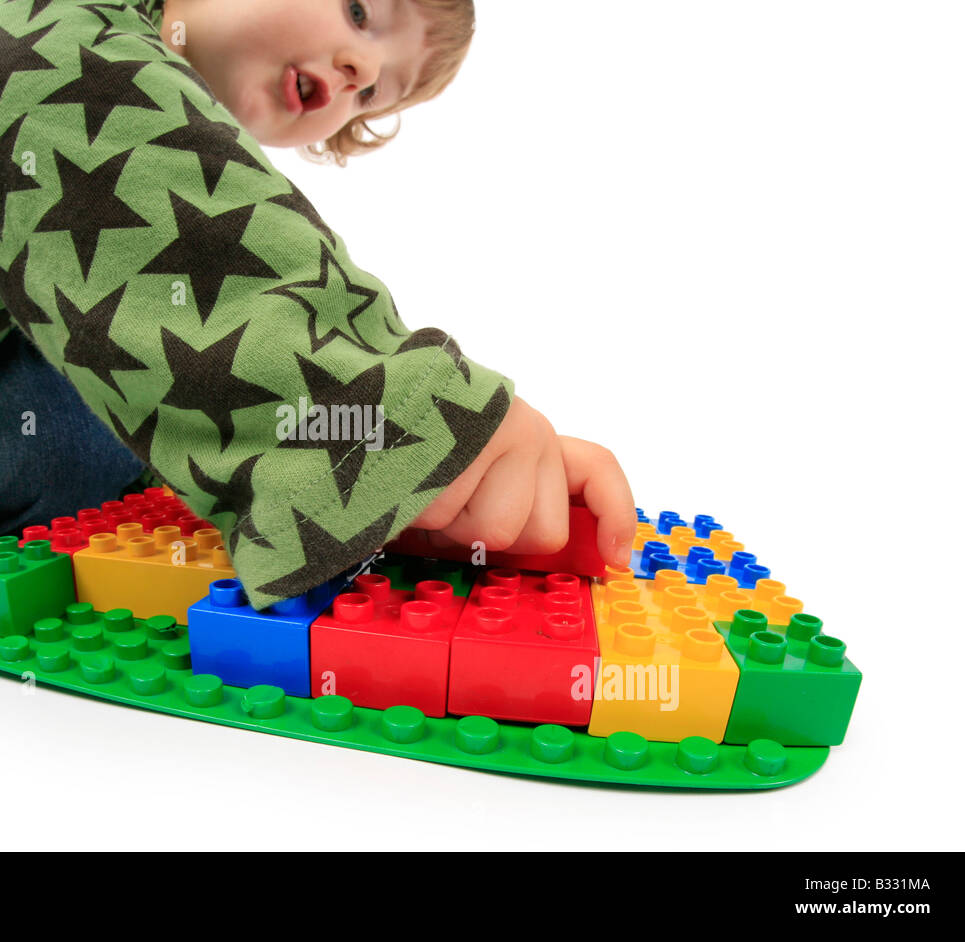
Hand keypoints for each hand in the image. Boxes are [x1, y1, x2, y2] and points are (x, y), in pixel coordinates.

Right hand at [410, 395, 635, 568]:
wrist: (347, 391)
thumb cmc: (407, 440)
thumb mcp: (468, 464)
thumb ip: (511, 497)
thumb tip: (553, 556)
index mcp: (533, 437)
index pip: (597, 470)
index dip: (615, 516)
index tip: (617, 557)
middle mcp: (527, 433)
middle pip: (541, 532)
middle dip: (491, 537)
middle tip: (453, 504)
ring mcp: (496, 438)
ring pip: (490, 533)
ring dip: (447, 526)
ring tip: (420, 485)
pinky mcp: (461, 444)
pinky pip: (446, 517)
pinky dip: (415, 512)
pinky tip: (401, 479)